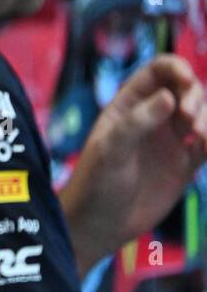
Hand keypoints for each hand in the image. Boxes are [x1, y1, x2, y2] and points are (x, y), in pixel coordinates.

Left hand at [62, 54, 206, 271]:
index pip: (159, 70)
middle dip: (196, 96)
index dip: (177, 68)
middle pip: (188, 88)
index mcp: (129, 104)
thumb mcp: (111, 148)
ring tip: (201, 138)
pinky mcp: (186, 163)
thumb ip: (138, 121)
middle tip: (188, 121)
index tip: (186, 82)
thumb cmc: (96, 182)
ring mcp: (172, 139)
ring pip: (203, 113)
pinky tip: (206, 146)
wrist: (102, 223)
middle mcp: (153, 117)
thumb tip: (169, 97)